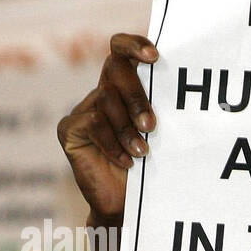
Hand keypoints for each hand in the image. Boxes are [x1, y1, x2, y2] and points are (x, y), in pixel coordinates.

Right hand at [57, 33, 158, 221]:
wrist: (127, 205)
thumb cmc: (149, 167)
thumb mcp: (161, 133)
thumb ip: (160, 106)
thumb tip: (181, 88)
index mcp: (125, 87)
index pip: (121, 50)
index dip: (134, 45)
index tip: (155, 57)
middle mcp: (103, 93)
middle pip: (115, 70)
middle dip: (136, 95)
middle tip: (151, 125)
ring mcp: (84, 110)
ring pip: (106, 99)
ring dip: (127, 128)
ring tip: (142, 152)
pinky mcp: (69, 130)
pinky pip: (92, 122)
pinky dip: (112, 142)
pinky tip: (125, 160)